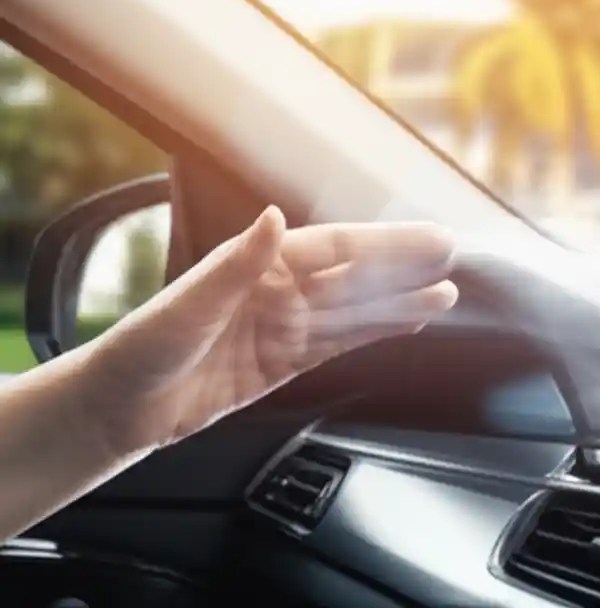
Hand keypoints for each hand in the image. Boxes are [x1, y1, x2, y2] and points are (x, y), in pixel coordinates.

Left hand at [79, 206, 456, 454]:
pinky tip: (406, 323)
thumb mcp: (190, 303)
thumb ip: (238, 263)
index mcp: (258, 266)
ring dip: (399, 303)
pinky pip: (341, 344)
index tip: (426, 239)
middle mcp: (278, 291)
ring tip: (445, 295)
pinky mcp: (285, 363)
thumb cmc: (143, 347)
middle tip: (451, 255)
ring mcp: (285, 327)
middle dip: (403, 266)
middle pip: (355, 276)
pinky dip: (376, 334)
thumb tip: (275, 218)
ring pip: (356, 312)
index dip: (385, 244)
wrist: (121, 408)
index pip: (336, 249)